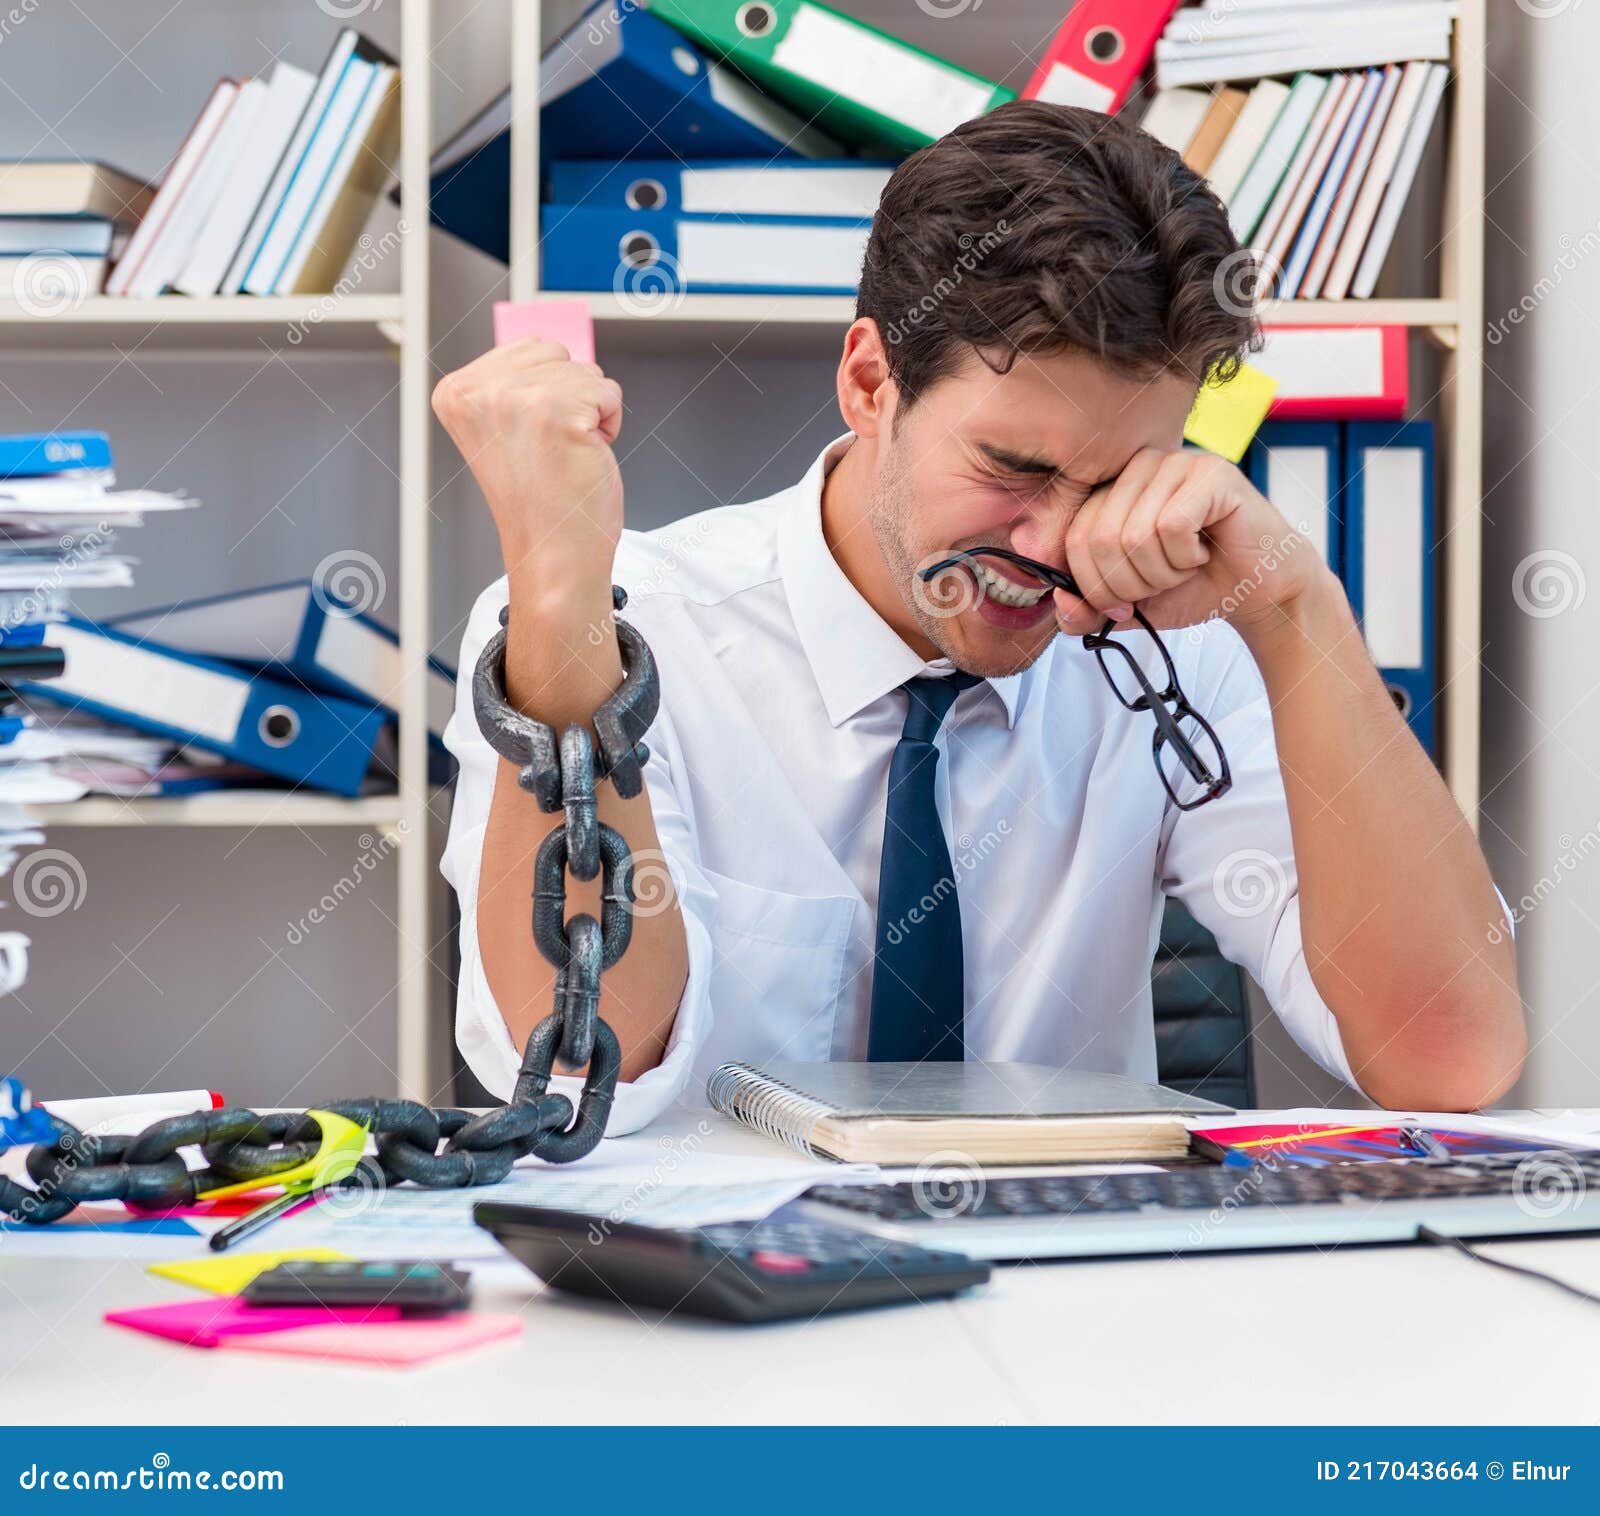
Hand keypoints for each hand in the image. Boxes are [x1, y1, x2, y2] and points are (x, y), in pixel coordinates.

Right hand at [432, 339, 624, 602]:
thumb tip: (550, 345)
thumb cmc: (539, 497)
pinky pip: (609, 392)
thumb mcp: (506, 426)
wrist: (553, 552)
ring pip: (586, 371)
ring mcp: (516, 399)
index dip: (546, 392)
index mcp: (455, 392)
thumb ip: (514, 381)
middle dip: (571, 397)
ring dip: (590, 412)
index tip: (530, 438)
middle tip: (551, 448)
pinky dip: (610, 424)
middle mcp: (478, 391)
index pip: (528, 348)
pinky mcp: (558, 412)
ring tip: (566, 454)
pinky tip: (585, 455)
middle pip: (557, 353)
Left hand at [1055, 447, 1322, 635]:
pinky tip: (1204, 551)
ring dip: (1162, 572)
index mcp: (1111, 490)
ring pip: (1136, 534)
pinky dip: (1185, 556)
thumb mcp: (1127, 606)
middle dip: (1130, 583)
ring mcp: (1176, 463)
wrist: (1256, 591)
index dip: (1094, 586)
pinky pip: (1172, 526)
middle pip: (1101, 538)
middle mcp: (1139, 467)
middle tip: (1161, 585)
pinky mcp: (1211, 473)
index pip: (1074, 538)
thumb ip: (1087, 610)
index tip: (1123, 605)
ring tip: (1185, 565)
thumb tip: (1061, 601)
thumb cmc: (1192, 588)